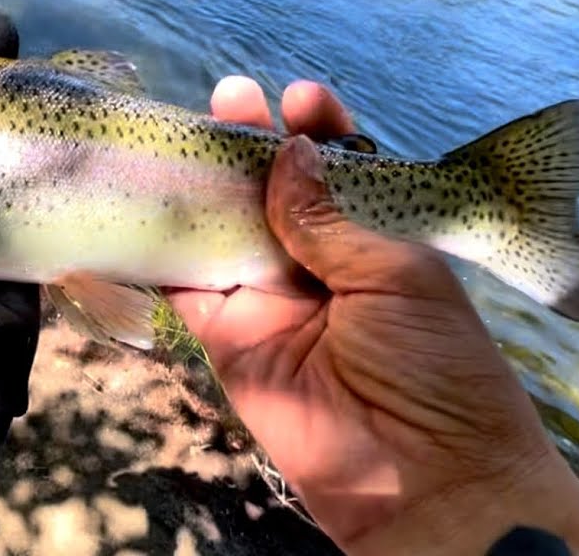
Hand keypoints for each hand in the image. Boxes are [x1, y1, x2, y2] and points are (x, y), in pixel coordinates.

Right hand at [168, 78, 578, 554]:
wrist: (418, 479)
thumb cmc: (433, 366)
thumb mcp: (395, 275)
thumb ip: (331, 217)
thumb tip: (292, 152)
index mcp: (377, 240)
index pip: (342, 173)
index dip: (317, 133)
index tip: (298, 99)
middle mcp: (319, 263)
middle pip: (274, 192)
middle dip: (251, 144)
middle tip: (229, 98)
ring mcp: (268, 298)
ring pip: (226, 227)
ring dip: (204, 182)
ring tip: (184, 131)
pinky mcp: (225, 335)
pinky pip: (186, 283)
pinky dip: (161, 245)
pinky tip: (145, 196)